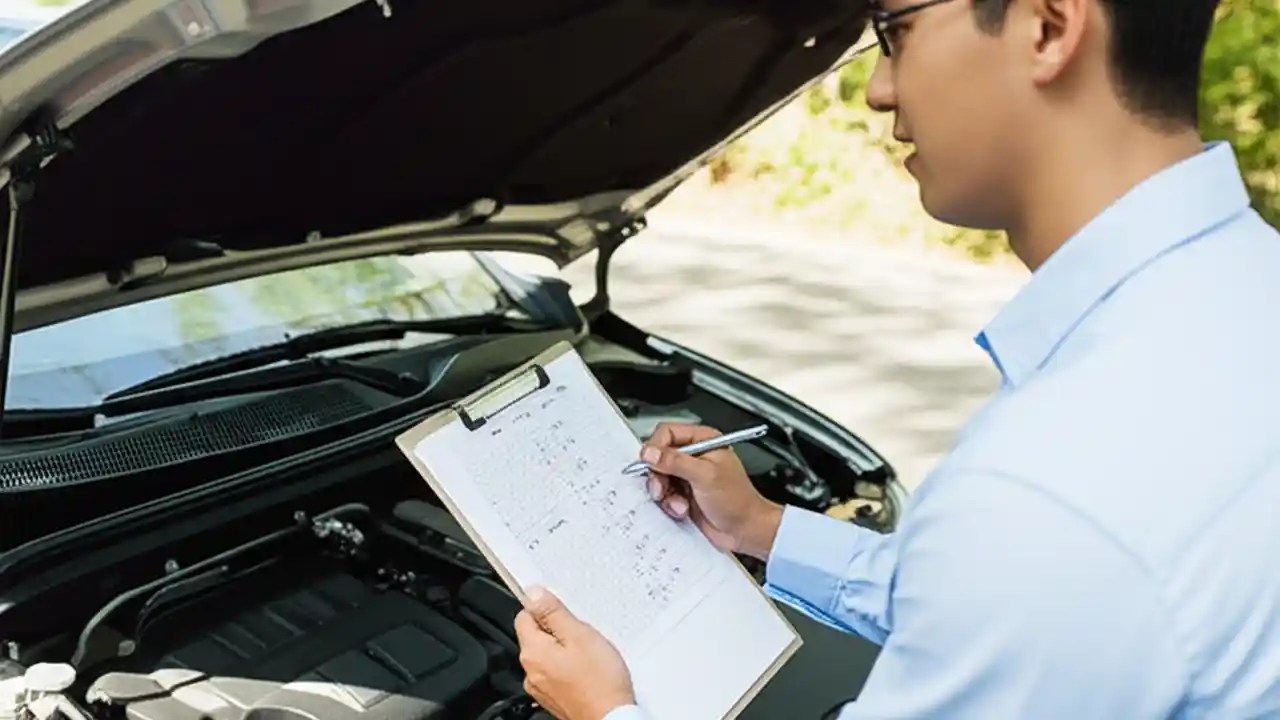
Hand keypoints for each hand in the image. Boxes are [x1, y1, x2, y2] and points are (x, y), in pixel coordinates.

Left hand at [513, 586, 635, 719]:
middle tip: (582, 634)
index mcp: (533, 652)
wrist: (611, 718)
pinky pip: (555, 671)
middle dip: (558, 630)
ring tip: (588, 654)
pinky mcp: (553, 696)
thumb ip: (553, 613)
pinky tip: (587, 669)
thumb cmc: (600, 682)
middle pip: (536, 636)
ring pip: (547, 654)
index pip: (524, 616)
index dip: (544, 609)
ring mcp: (541, 686)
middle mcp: (530, 671)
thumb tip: (533, 593)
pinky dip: (568, 666)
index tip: (563, 612)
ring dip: (564, 649)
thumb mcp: (580, 635)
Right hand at [641, 423, 783, 559]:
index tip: (650, 462)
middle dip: (658, 474)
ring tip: (679, 502)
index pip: (667, 433)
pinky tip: (682, 509)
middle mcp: (693, 456)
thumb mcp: (705, 475)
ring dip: (665, 493)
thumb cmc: (737, 500)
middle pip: (658, 456)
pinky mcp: (683, 494)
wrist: (744, 530)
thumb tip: (650, 453)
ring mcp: (687, 476)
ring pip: (658, 477)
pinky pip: (663, 495)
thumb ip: (675, 461)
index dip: (655, 447)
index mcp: (703, 440)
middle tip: (661, 488)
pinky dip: (669, 504)